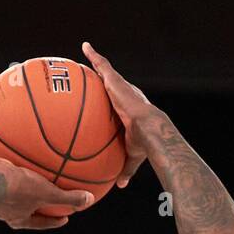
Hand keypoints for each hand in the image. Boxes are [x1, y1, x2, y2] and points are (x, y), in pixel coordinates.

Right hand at [0, 158, 92, 229]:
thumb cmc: (17, 189)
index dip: (54, 221)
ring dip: (14, 189)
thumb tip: (89, 200)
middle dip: (33, 206)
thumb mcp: (47, 193)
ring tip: (21, 180)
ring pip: (6, 195)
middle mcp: (6, 212)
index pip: (41, 223)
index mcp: (20, 218)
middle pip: (23, 211)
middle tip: (44, 201)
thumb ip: (68, 198)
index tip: (65, 218)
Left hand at [82, 41, 161, 187]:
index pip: (119, 102)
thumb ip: (124, 168)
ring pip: (106, 70)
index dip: (113, 97)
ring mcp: (121, 86)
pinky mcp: (116, 80)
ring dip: (97, 61)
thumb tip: (120, 186)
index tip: (108, 96)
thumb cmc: (143, 144)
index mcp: (129, 109)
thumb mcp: (131, 157)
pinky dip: (93, 55)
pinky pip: (102, 64)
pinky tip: (84, 47)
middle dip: (104, 77)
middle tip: (94, 74)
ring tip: (85, 53)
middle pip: (112, 83)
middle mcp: (126, 94)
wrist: (149, 130)